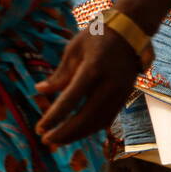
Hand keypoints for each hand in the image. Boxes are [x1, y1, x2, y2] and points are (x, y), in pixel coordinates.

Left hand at [34, 27, 143, 145]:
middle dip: (65, 133)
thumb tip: (40, 91)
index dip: (54, 117)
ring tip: (58, 140)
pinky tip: (77, 133)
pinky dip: (92, 128)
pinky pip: (108, 118)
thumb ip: (59, 74)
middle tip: (46, 141)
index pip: (70, 99)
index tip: (40, 129)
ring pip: (99, 122)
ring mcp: (121, 91)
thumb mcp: (73, 50)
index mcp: (93, 69)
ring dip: (78, 134)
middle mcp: (109, 84)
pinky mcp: (126, 95)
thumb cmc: (96, 36)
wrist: (130, 30)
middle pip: (86, 117)